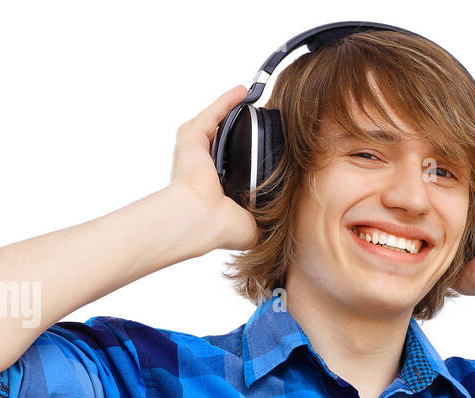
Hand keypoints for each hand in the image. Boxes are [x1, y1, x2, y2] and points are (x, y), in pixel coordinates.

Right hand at [165, 86, 259, 254]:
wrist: (201, 219)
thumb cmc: (221, 227)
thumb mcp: (252, 229)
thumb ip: (265, 223)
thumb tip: (282, 223)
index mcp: (216, 187)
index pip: (232, 165)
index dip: (245, 155)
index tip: (264, 148)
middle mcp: (203, 167)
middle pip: (223, 140)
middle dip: (237, 128)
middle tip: (258, 118)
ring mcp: (196, 152)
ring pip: (215, 124)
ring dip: (230, 110)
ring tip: (249, 99)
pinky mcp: (192, 138)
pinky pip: (212, 114)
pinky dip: (226, 101)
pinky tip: (243, 92)